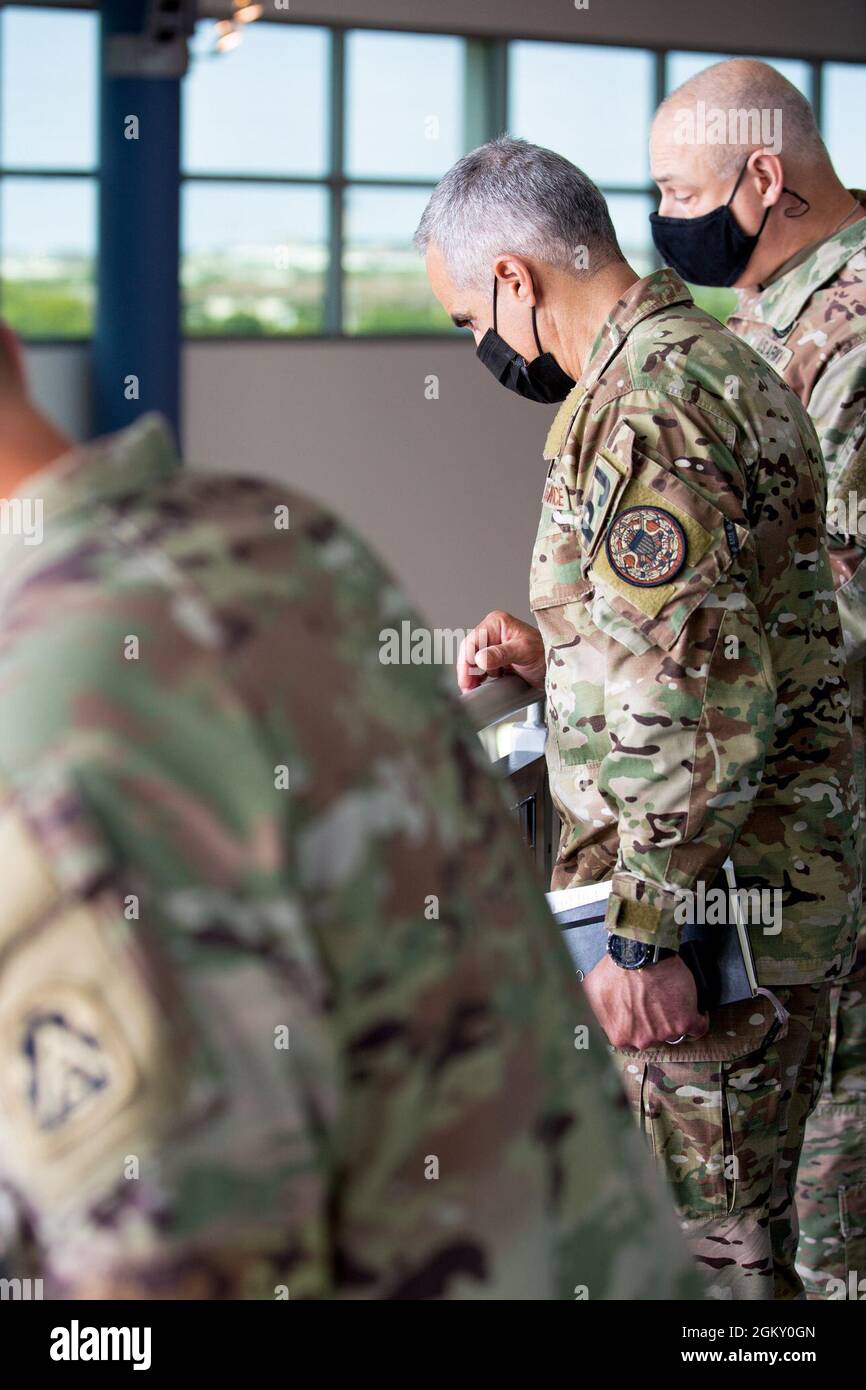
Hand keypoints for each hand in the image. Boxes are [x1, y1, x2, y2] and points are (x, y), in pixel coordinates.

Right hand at [457, 610, 545, 691]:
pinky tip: (478, 687)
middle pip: (469, 652)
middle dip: (467, 671)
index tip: (467, 680)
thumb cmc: (546, 654)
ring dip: (471, 676)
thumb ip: (502, 654)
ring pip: (471, 662)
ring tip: (474, 689)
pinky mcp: (494, 660)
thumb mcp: (524, 652)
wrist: (557, 668)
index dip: (466, 662)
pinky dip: (477, 679)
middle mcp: (492, 632)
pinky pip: (479, 669)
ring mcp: (492, 647)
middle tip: (468, 688)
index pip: (472, 641)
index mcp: (496, 622)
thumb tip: (480, 659)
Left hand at [582, 954, 708, 1050]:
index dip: (638, 1025)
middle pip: (654, 1037)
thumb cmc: (615, 968)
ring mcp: (665, 1032)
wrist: (639, 953)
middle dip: (655, 1022)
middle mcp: (642, 1040)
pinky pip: (698, 1028)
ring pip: (674, 1031)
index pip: (633, 1040)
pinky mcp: (686, 1021)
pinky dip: (697, 1019)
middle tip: (655, 1001)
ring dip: (674, 1016)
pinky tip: (693, 1009)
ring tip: (669, 996)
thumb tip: (588, 1021)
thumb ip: (594, 1013)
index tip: (642, 1014)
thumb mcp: (591, 992)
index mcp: (620, 1036)